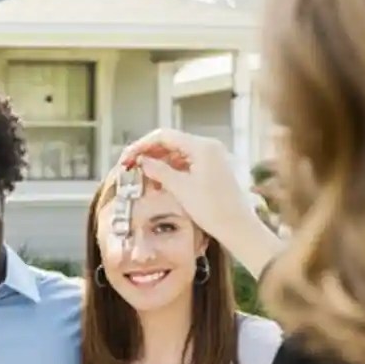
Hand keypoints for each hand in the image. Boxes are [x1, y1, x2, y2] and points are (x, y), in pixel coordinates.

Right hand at [118, 128, 284, 276]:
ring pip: (177, 153)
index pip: (164, 136)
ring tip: (142, 176)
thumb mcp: (180, 188)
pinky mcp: (212, 169)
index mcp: (201, 146)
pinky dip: (171, 170)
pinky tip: (159, 181)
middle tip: (130, 166)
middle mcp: (207, 147)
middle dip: (149, 153)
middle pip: (171, 142)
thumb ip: (159, 171)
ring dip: (159, 162)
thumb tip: (141, 161)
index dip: (142, 145)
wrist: (238, 227)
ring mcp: (211, 157)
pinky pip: (186, 163)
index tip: (126, 157)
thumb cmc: (211, 208)